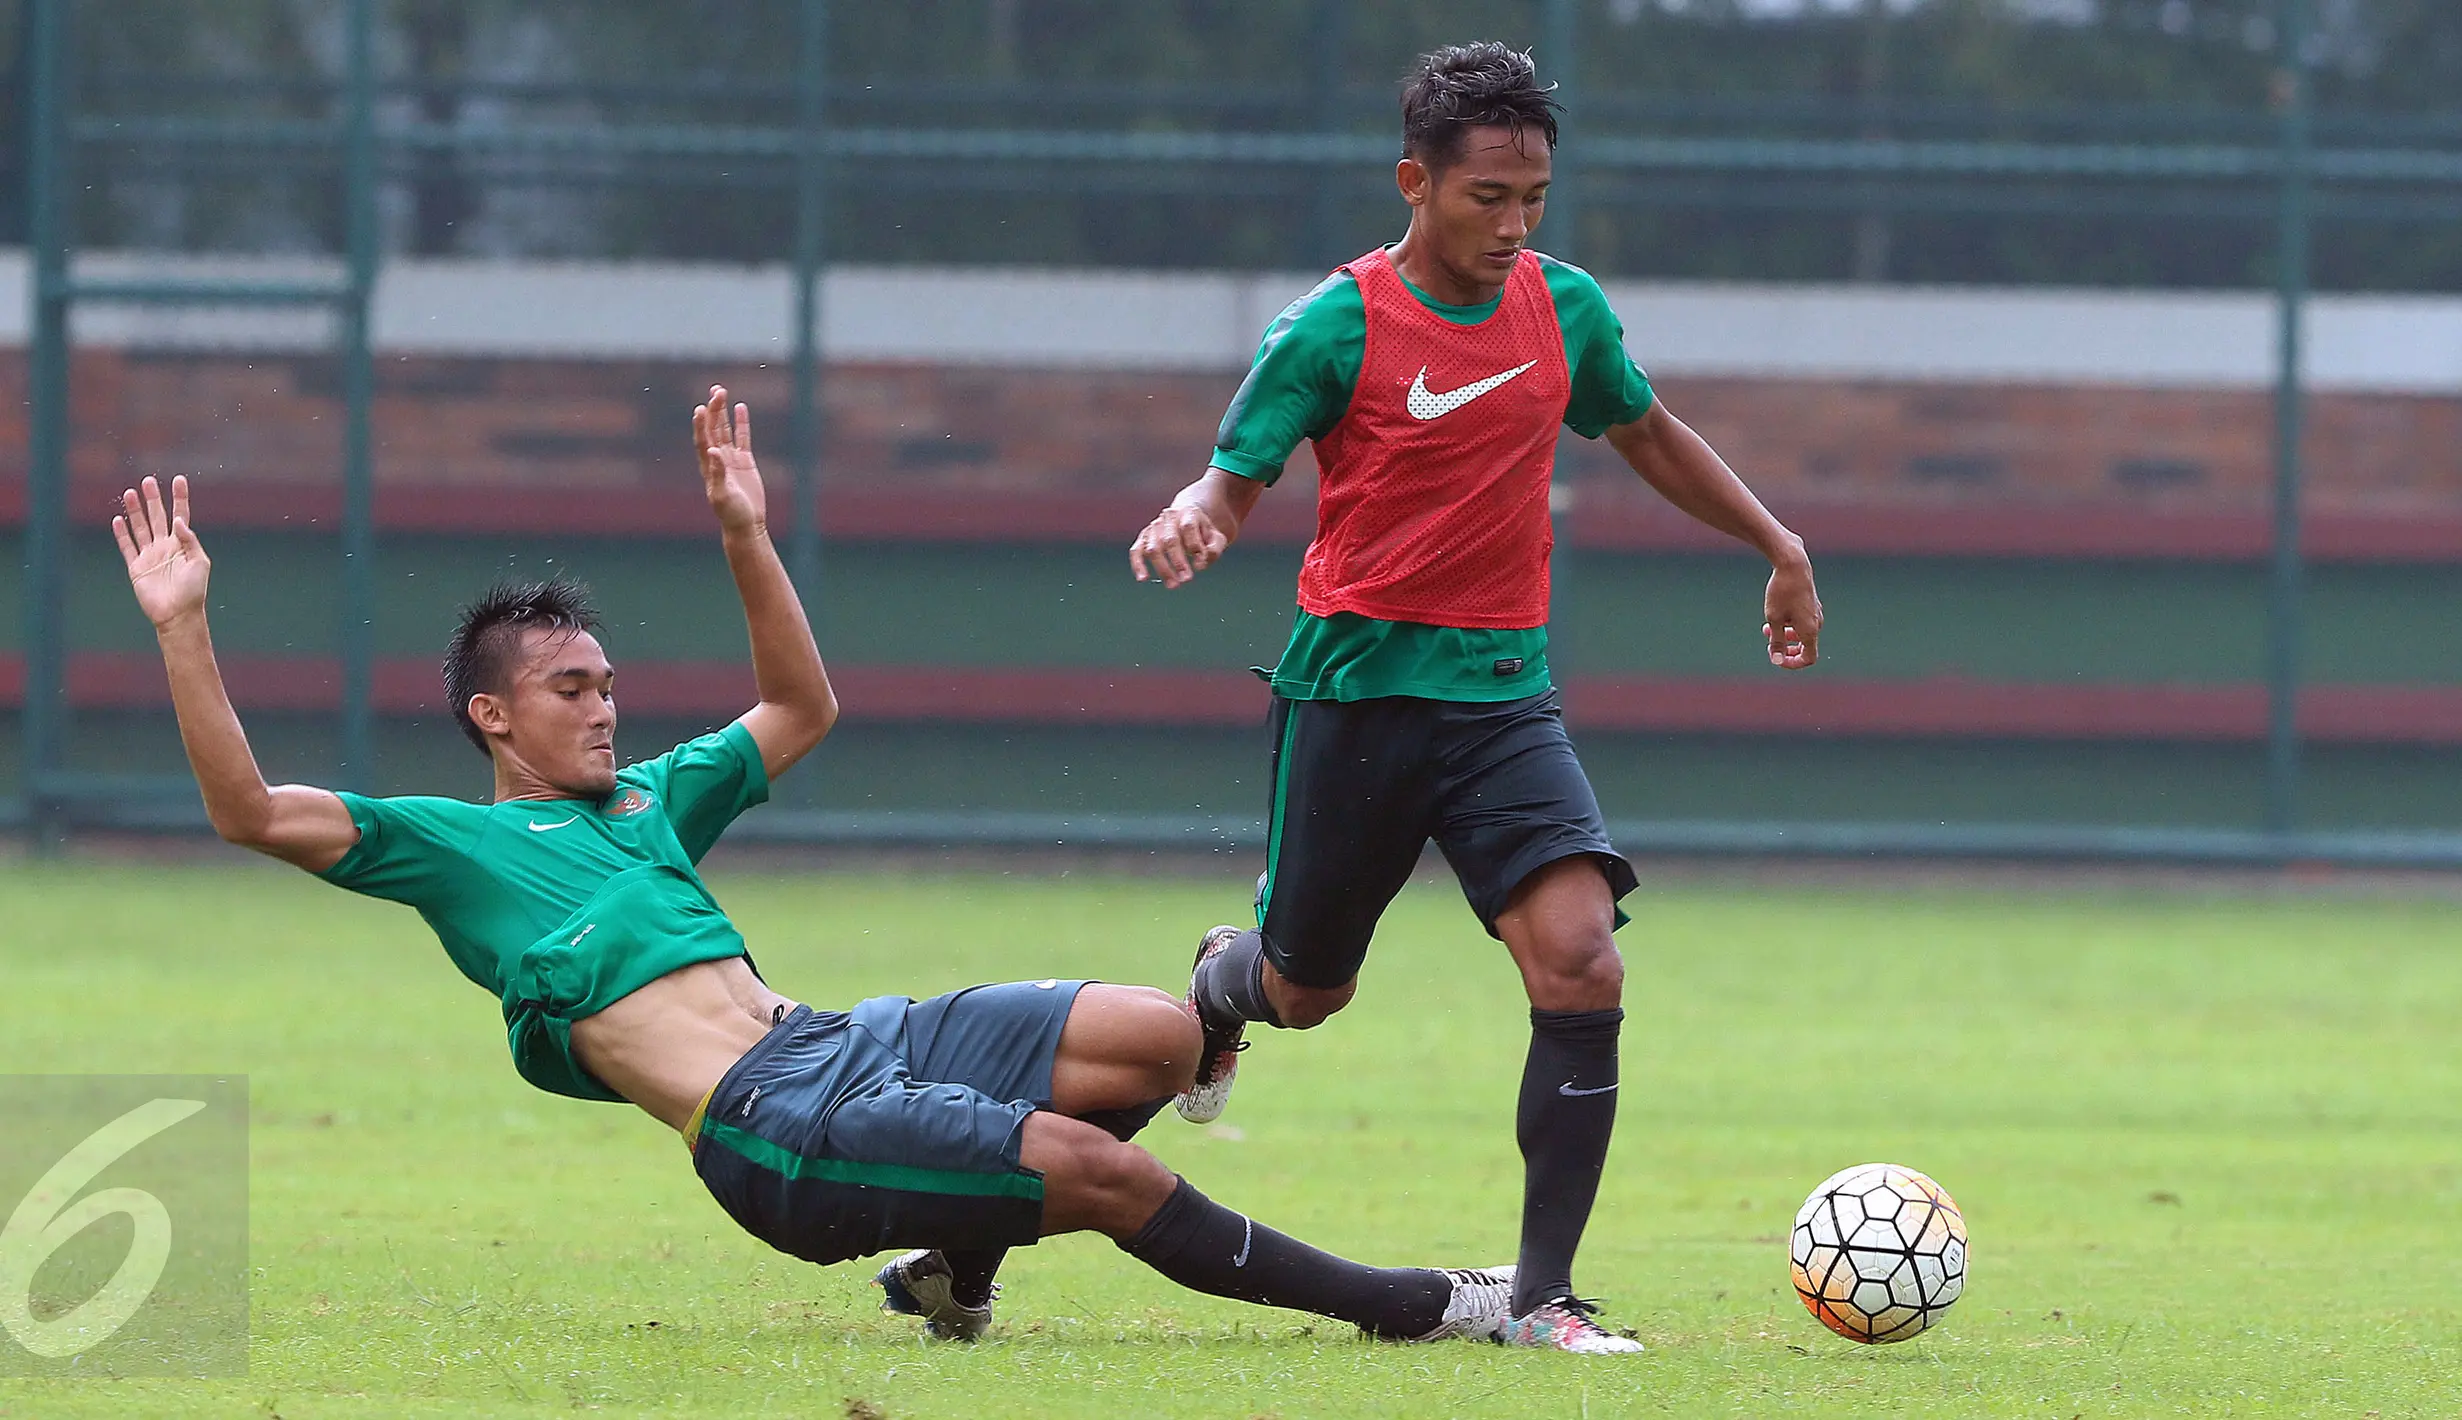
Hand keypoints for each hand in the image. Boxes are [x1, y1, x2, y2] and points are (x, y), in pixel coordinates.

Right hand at [115, 475, 210, 630]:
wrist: (177, 614)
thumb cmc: (193, 591)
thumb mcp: (199, 562)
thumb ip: (189, 540)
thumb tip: (177, 520)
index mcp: (182, 545)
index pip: (181, 515)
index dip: (179, 498)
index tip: (179, 480)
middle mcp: (165, 547)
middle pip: (157, 517)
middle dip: (153, 499)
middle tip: (148, 481)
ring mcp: (149, 556)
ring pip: (140, 527)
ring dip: (135, 511)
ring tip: (130, 492)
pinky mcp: (136, 567)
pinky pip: (127, 547)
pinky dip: (121, 534)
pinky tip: (117, 520)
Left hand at [694, 385, 766, 534]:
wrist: (746, 524)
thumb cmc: (731, 514)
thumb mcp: (722, 495)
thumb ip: (717, 474)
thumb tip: (713, 452)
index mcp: (707, 466)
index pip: (702, 440)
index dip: (702, 424)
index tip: (702, 408)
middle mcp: (716, 459)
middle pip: (713, 429)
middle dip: (713, 410)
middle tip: (716, 391)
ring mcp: (730, 459)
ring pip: (725, 429)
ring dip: (722, 412)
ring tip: (721, 392)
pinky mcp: (744, 461)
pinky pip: (742, 437)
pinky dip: (741, 423)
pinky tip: (740, 407)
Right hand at [1129, 504, 1229, 587]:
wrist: (1185, 519)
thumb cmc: (1203, 533)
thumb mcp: (1216, 537)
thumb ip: (1214, 549)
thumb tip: (1200, 564)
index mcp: (1188, 513)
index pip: (1188, 527)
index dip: (1194, 546)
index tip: (1201, 564)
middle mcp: (1168, 518)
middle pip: (1170, 540)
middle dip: (1178, 561)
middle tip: (1187, 579)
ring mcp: (1154, 527)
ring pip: (1153, 548)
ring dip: (1162, 568)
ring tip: (1173, 585)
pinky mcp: (1144, 538)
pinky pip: (1136, 551)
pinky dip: (1138, 564)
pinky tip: (1143, 578)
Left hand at [1764, 548, 1821, 668]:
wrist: (1793, 565)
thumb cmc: (1782, 592)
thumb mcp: (1774, 619)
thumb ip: (1776, 641)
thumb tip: (1776, 661)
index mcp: (1810, 630)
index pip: (1808, 658)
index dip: (1792, 663)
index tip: (1776, 657)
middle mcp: (1817, 623)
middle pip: (1805, 647)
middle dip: (1786, 648)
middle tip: (1768, 643)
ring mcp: (1816, 613)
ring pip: (1802, 633)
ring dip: (1785, 635)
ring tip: (1766, 628)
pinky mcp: (1811, 604)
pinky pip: (1802, 621)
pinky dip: (1789, 624)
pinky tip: (1776, 614)